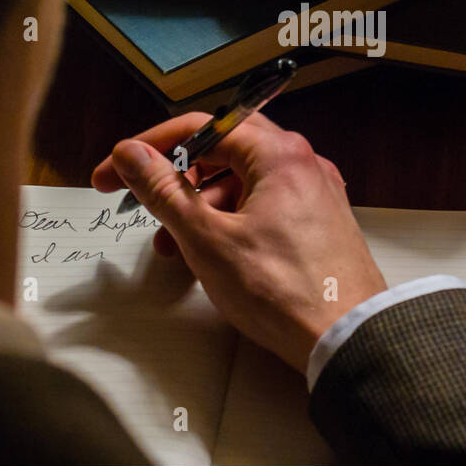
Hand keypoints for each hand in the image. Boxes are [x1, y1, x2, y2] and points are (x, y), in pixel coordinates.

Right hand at [91, 112, 386, 372]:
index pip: (201, 128)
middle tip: (142, 200)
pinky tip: (211, 254)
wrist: (349, 338)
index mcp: (279, 154)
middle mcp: (302, 164)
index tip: (115, 171)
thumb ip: (163, 191)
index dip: (149, 148)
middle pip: (222, 151)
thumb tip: (132, 156)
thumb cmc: (286, 292)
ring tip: (173, 245)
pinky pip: (263, 206)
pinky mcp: (318, 223)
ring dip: (201, 207)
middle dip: (176, 178)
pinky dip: (231, 222)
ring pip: (242, 183)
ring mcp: (314, 193)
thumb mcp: (207, 239)